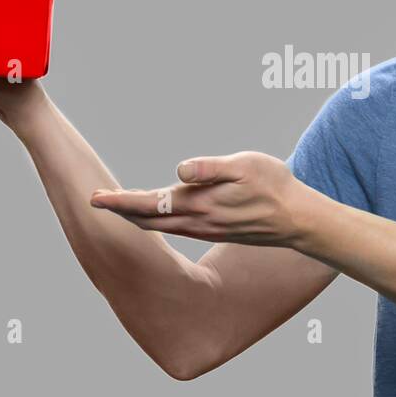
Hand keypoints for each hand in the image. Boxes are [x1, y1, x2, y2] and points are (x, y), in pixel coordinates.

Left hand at [89, 151, 320, 246]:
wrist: (299, 220)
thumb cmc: (274, 186)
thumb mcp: (245, 165)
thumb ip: (210, 168)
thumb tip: (178, 170)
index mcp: (199, 204)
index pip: (148, 204)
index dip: (120, 202)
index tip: (96, 198)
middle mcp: (197, 222)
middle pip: (147, 221)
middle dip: (120, 211)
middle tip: (97, 200)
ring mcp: (205, 229)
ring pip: (160, 227)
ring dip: (136, 218)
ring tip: (120, 207)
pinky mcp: (215, 231)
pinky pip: (174, 229)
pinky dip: (156, 222)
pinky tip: (156, 215)